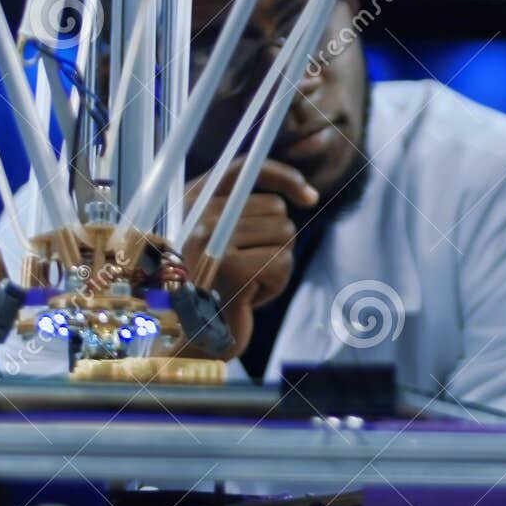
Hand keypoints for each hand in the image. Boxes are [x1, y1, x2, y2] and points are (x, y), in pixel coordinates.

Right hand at [183, 157, 319, 355]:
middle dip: (276, 241)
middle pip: (276, 209)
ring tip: (248, 283)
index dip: (284, 177)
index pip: (247, 168)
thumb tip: (306, 195)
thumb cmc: (221, 285)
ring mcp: (212, 239)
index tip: (310, 197)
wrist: (196, 337)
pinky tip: (251, 297)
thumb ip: (249, 211)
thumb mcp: (226, 239)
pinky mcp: (231, 267)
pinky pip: (282, 262)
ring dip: (277, 264)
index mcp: (195, 200)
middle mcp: (198, 213)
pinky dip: (276, 284)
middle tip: (249, 268)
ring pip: (284, 235)